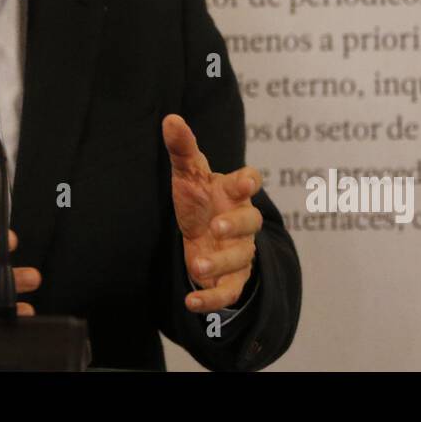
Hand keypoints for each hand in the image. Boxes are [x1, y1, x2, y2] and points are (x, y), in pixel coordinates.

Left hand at [162, 113, 261, 312]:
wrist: (203, 234)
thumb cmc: (200, 198)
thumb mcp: (189, 173)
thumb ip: (182, 148)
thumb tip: (170, 118)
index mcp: (234, 192)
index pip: (249, 181)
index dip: (248, 182)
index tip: (243, 182)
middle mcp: (242, 221)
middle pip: (250, 222)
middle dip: (235, 226)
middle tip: (216, 227)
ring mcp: (240, 250)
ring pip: (239, 258)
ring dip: (220, 263)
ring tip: (197, 265)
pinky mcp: (231, 278)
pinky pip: (228, 292)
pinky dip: (211, 299)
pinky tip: (191, 303)